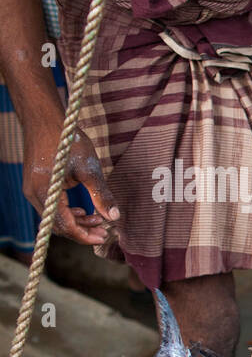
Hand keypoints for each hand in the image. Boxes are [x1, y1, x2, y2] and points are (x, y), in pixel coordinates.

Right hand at [22, 118, 118, 245]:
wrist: (45, 119)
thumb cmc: (67, 141)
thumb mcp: (89, 169)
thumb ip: (101, 195)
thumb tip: (114, 217)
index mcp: (45, 191)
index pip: (64, 225)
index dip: (84, 235)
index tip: (103, 237)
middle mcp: (34, 194)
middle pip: (57, 225)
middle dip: (82, 231)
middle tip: (104, 232)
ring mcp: (33, 190)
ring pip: (54, 217)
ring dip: (76, 221)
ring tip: (99, 219)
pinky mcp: (36, 185)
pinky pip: (51, 207)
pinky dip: (68, 211)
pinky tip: (83, 209)